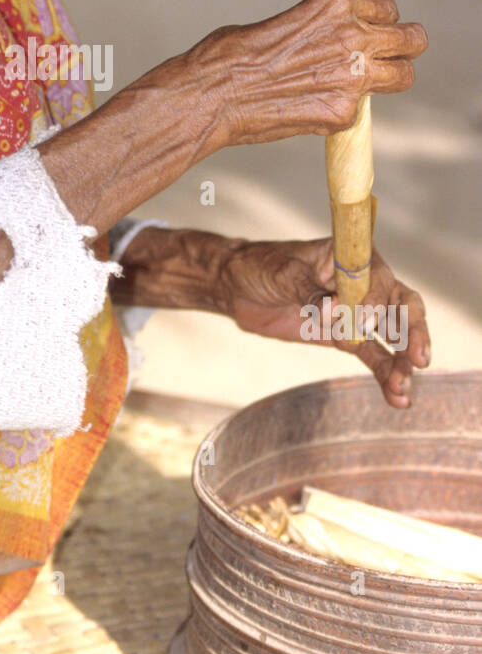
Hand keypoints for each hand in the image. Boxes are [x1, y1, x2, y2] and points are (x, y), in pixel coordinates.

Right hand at [184, 0, 426, 156]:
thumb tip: (328, 41)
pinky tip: (313, 108)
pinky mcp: (343, 113)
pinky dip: (342, 111)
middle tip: (394, 55)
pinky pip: (360, 111)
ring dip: (392, 78)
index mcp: (334, 5)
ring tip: (370, 84)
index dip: (381, 22)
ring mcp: (352, 77)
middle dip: (405, 46)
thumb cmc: (231, 55)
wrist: (211, 94)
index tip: (372, 31)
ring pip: (404, 76)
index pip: (387, 9)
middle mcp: (352, 36)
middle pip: (411, 38)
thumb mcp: (283, 21)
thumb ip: (317, 28)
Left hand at [219, 237, 430, 408]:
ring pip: (390, 336)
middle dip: (412, 332)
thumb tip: (335, 312)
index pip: (376, 277)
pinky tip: (397, 396)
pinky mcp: (344, 336)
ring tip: (403, 388)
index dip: (376, 299)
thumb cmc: (259, 266)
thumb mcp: (281, 274)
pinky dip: (384, 374)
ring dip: (400, 362)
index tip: (366, 322)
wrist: (236, 286)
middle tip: (418, 359)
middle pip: (399, 305)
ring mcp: (355, 311)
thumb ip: (310, 293)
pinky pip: (371, 355)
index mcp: (349, 257)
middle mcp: (361, 283)